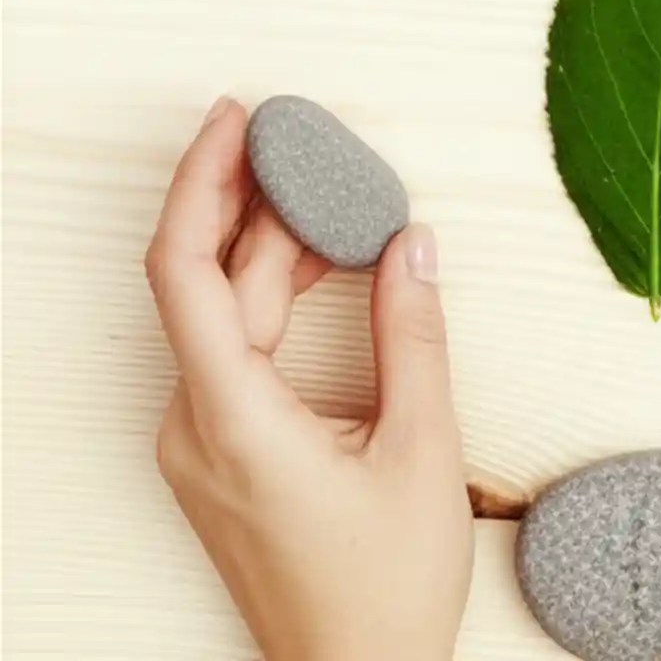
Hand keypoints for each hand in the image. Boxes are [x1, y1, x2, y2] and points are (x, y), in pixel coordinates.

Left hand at [146, 97, 472, 660]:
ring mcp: (203, 443)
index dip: (202, 182)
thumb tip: (412, 245)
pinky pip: (239, 356)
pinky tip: (326, 278)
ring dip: (277, 259)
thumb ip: (414, 334)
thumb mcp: (422, 450)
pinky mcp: (224, 456)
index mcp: (234, 420)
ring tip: (341, 209)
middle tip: (315, 152)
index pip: (185, 270)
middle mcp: (196, 426)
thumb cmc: (385, 589)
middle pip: (216, 287)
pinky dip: (279, 307)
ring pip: (229, 321)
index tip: (237, 122)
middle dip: (264, 211)